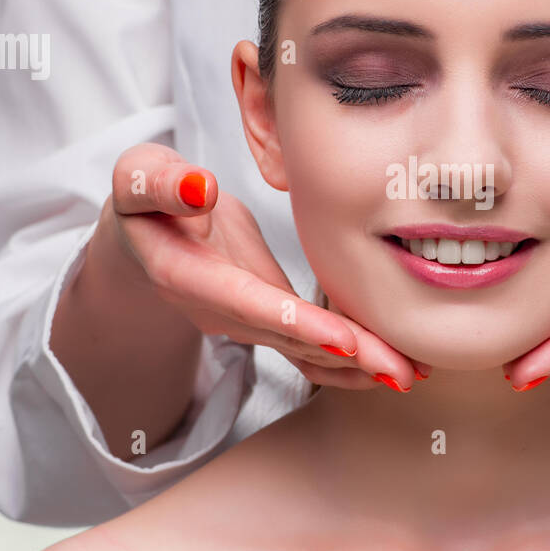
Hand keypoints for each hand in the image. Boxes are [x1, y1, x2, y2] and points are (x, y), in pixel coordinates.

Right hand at [104, 142, 426, 390]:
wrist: (141, 241)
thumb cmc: (144, 200)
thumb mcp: (138, 179)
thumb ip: (161, 184)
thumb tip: (200, 188)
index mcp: (188, 275)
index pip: (248, 302)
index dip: (295, 321)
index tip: (342, 338)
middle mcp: (221, 310)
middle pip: (290, 337)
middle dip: (347, 356)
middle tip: (400, 370)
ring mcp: (247, 322)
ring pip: (307, 350)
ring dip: (360, 366)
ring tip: (411, 371)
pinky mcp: (269, 320)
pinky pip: (312, 348)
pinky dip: (354, 361)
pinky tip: (394, 366)